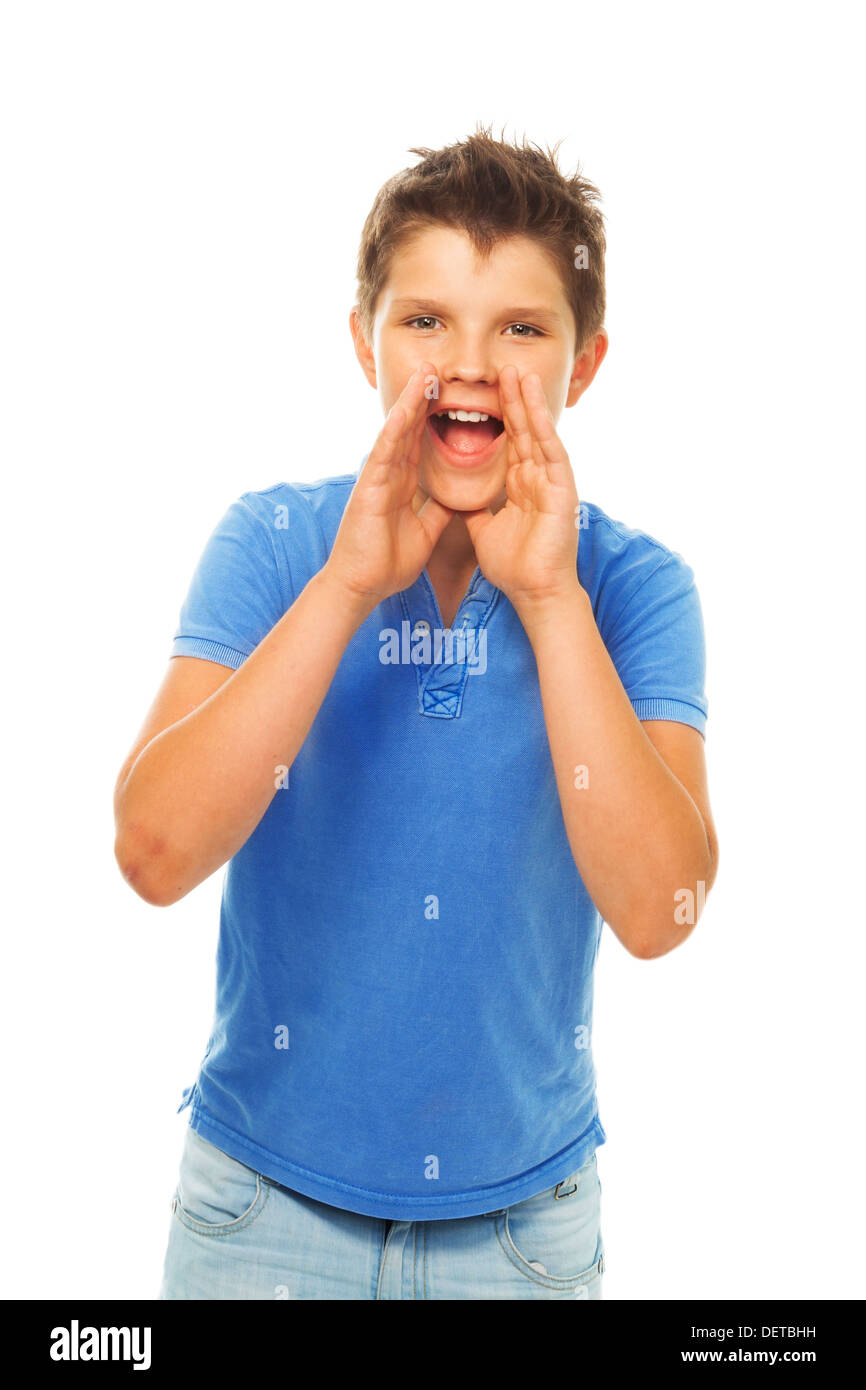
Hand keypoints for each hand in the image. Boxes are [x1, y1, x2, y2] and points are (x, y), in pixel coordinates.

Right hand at [324, 362, 453, 604]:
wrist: (362, 586)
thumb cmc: (387, 563)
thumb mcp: (425, 532)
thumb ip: (438, 511)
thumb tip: (458, 498)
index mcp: (402, 483)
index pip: (420, 441)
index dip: (433, 416)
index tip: (449, 392)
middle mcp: (389, 474)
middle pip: (408, 428)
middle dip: (422, 397)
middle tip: (437, 367)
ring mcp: (377, 478)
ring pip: (396, 432)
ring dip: (410, 402)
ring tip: (425, 373)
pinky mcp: (369, 488)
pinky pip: (384, 454)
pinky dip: (394, 430)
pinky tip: (404, 409)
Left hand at [462, 365, 581, 607]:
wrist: (534, 592)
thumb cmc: (515, 567)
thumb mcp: (485, 531)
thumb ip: (476, 510)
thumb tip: (459, 499)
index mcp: (522, 486)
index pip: (509, 442)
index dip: (499, 417)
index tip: (485, 391)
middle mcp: (539, 479)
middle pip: (524, 431)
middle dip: (513, 399)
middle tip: (503, 368)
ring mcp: (552, 482)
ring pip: (538, 434)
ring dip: (528, 403)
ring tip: (518, 372)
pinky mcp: (563, 490)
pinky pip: (551, 451)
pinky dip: (542, 425)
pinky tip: (533, 402)